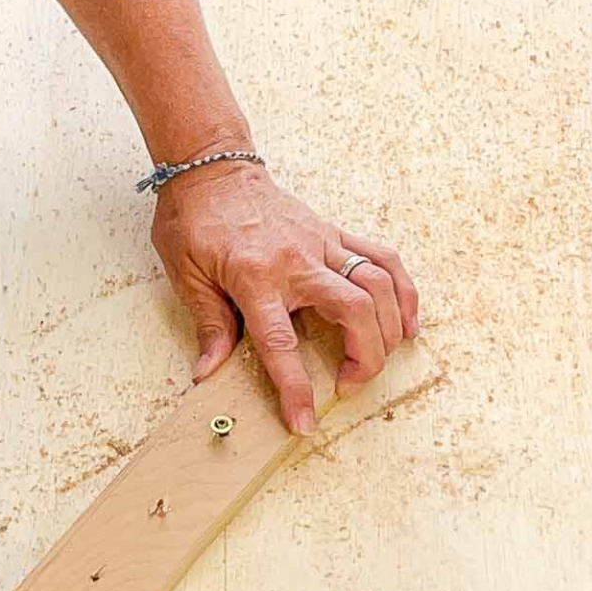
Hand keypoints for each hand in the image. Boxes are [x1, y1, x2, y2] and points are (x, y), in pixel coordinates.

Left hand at [150, 161, 418, 433]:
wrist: (211, 168)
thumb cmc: (195, 220)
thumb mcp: (187, 275)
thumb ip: (209, 325)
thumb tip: (209, 373)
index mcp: (255, 277)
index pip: (281, 344)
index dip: (295, 388)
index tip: (304, 421)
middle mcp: (297, 260)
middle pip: (355, 310)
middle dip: (366, 357)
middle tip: (349, 385)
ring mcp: (322, 243)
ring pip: (379, 284)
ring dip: (389, 326)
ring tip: (380, 357)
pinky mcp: (334, 232)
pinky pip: (383, 258)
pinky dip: (403, 290)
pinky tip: (404, 319)